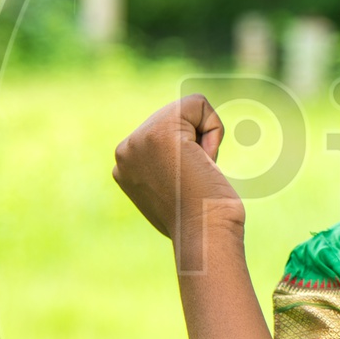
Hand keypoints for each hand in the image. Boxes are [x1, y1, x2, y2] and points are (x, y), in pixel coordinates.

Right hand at [112, 93, 245, 239]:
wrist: (205, 234)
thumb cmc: (198, 221)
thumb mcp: (172, 190)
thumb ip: (167, 167)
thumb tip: (183, 159)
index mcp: (125, 164)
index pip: (167, 131)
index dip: (189, 153)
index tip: (187, 183)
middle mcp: (125, 149)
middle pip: (177, 116)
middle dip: (197, 143)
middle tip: (195, 179)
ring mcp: (138, 140)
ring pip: (188, 108)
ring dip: (206, 139)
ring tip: (198, 172)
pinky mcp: (160, 132)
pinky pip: (198, 103)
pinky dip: (214, 129)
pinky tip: (205, 161)